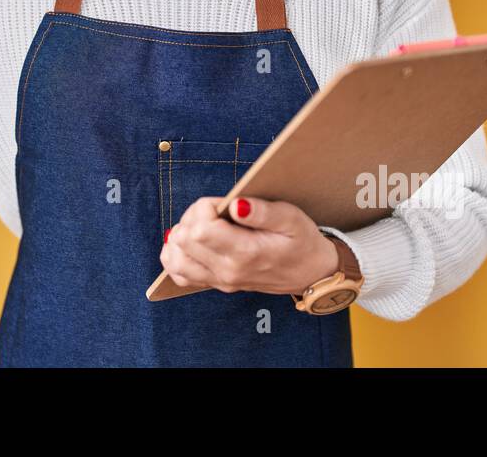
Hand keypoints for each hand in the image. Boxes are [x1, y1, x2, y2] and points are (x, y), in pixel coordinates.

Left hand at [160, 196, 339, 294]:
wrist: (312, 273)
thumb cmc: (301, 241)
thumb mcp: (291, 218)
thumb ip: (262, 211)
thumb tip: (235, 205)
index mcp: (245, 253)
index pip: (200, 229)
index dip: (205, 207)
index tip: (224, 204)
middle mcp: (227, 270)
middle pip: (182, 240)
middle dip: (192, 217)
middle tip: (215, 211)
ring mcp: (220, 280)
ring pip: (175, 259)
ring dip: (181, 236)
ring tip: (203, 225)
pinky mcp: (216, 283)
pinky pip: (180, 274)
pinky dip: (178, 255)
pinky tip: (194, 242)